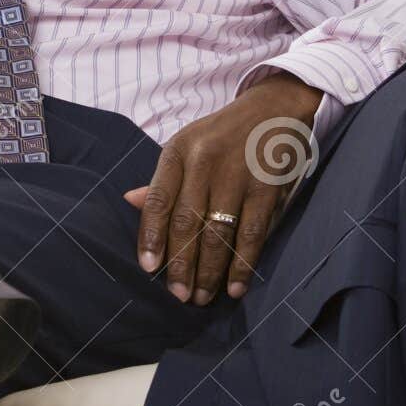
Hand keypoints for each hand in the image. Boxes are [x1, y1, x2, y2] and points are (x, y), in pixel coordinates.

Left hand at [124, 73, 322, 304]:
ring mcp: (238, 174)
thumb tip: (130, 202)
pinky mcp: (267, 187)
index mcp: (178, 151)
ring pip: (218, 232)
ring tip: (202, 298)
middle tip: (178, 295)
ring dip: (209, 271)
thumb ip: (163, 178)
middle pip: (188, 222)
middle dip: (181, 264)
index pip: (158, 199)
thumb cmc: (222, 133)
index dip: (151, 236)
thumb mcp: (187, 144)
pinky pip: (252, 233)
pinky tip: (234, 287)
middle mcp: (205, 162)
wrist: (275, 107)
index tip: (148, 268)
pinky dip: (243, 264)